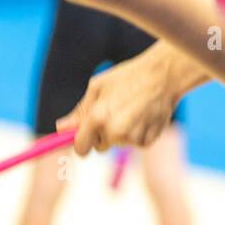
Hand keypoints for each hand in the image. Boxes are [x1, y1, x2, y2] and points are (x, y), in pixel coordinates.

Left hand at [56, 48, 178, 153]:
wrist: (164, 76)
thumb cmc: (128, 77)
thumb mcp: (98, 87)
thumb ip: (79, 111)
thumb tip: (61, 128)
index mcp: (97, 118)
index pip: (80, 148)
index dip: (81, 143)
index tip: (84, 136)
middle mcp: (114, 131)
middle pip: (100, 147)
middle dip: (102, 135)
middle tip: (114, 113)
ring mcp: (133, 138)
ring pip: (119, 144)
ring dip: (122, 133)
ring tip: (133, 110)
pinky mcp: (148, 141)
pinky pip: (136, 144)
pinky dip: (138, 134)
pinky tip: (144, 116)